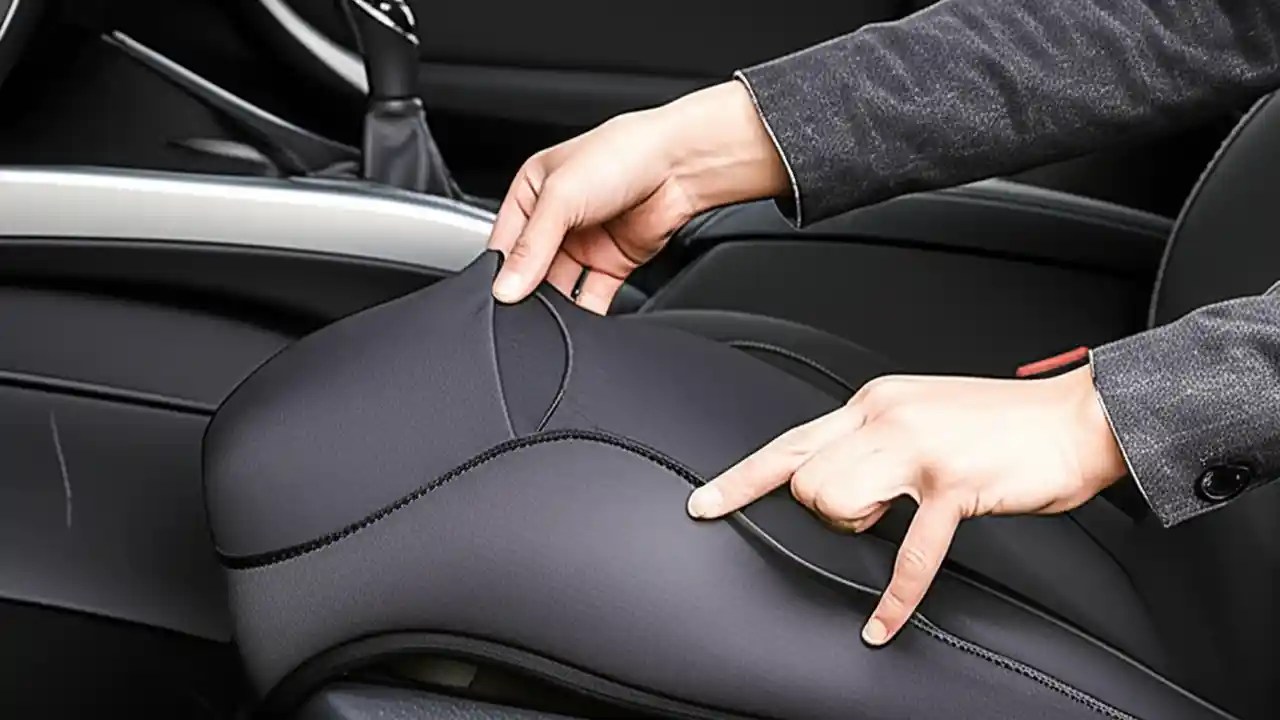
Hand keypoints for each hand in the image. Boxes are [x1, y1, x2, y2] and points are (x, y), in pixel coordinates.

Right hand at [486, 81, 788, 313]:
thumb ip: (532, 247)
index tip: (501, 296)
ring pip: (560, 287)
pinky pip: (592, 296)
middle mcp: (556, 219)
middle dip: (530, 291)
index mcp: (532, 193)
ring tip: (552, 317)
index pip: (505, 242)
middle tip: (525, 311)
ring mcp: (585, 242)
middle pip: (532, 269)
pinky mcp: (612, 263)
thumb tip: (506, 287)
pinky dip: (586, 313)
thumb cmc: (622, 154)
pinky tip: (580, 321)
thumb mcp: (561, 196)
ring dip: (556, 304)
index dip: (502, 271)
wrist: (681, 164)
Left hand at [685, 365, 1127, 645]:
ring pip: (836, 503)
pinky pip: (908, 555)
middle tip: (870, 514)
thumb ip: (873, 439)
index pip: (790, 442)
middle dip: (826, 514)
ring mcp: (918, 449)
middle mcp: (885, 418)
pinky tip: (882, 624)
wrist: (1078, 417)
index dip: (742, 478)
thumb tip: (836, 475)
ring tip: (893, 521)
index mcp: (873, 403)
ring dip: (856, 528)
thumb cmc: (1002, 425)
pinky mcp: (953, 483)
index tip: (704, 504)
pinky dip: (895, 598)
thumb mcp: (921, 415)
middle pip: (807, 483)